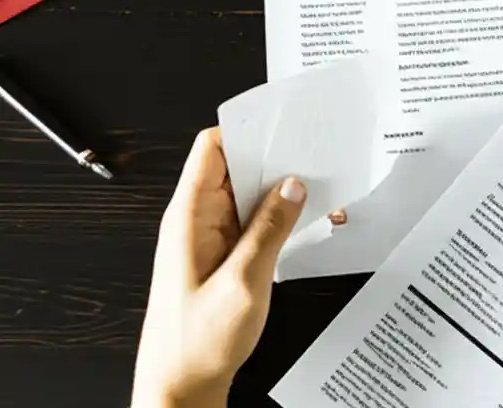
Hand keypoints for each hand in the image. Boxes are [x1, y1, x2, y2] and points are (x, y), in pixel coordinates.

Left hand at [132, 129, 307, 407]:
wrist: (181, 386)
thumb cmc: (197, 343)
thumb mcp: (243, 282)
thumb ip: (270, 229)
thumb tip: (292, 185)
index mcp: (189, 216)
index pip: (212, 148)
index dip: (247, 128)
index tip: (285, 121)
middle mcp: (197, 220)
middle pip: (237, 166)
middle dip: (276, 157)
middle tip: (317, 154)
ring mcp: (211, 237)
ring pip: (250, 194)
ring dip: (282, 190)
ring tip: (321, 188)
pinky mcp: (225, 255)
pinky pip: (254, 221)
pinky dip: (280, 216)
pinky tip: (307, 220)